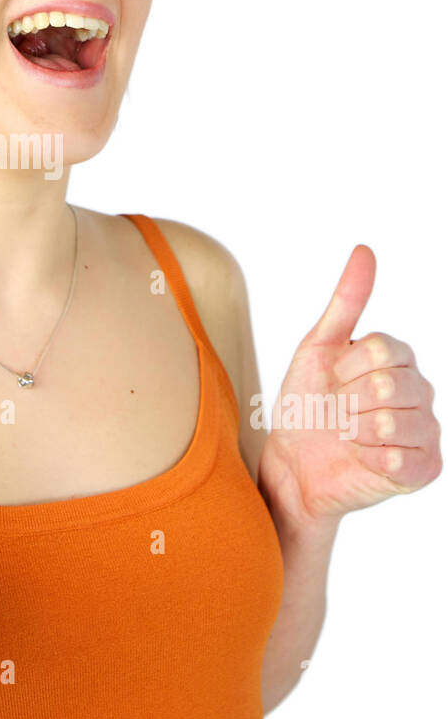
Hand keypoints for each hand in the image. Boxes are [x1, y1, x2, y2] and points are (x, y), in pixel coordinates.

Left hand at [259, 245, 441, 528]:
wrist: (294, 463)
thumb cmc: (306, 405)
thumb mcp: (318, 346)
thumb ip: (346, 301)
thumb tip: (365, 250)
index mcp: (397, 359)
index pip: (380, 348)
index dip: (344, 367)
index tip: (332, 380)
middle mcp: (419, 391)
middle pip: (387, 384)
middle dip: (346, 401)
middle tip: (338, 413)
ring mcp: (425, 430)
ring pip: (393, 422)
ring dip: (355, 432)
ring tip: (348, 436)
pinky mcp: (424, 468)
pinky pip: (401, 460)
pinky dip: (370, 459)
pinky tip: (362, 459)